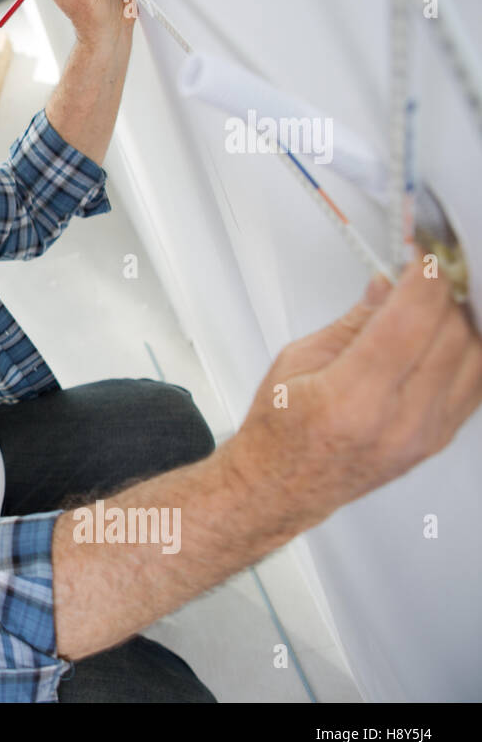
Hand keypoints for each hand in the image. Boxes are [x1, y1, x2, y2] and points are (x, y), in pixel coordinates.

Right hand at [230, 259, 481, 520]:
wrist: (283, 484)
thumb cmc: (280, 429)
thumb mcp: (297, 361)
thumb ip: (353, 322)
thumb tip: (388, 285)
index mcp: (350, 398)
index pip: (411, 322)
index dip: (425, 278)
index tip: (423, 257)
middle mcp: (397, 420)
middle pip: (451, 335)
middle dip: (443, 293)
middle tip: (427, 273)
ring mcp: (425, 434)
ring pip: (474, 358)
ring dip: (460, 320)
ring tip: (436, 302)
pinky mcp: (439, 439)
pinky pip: (475, 384)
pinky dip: (466, 350)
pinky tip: (446, 335)